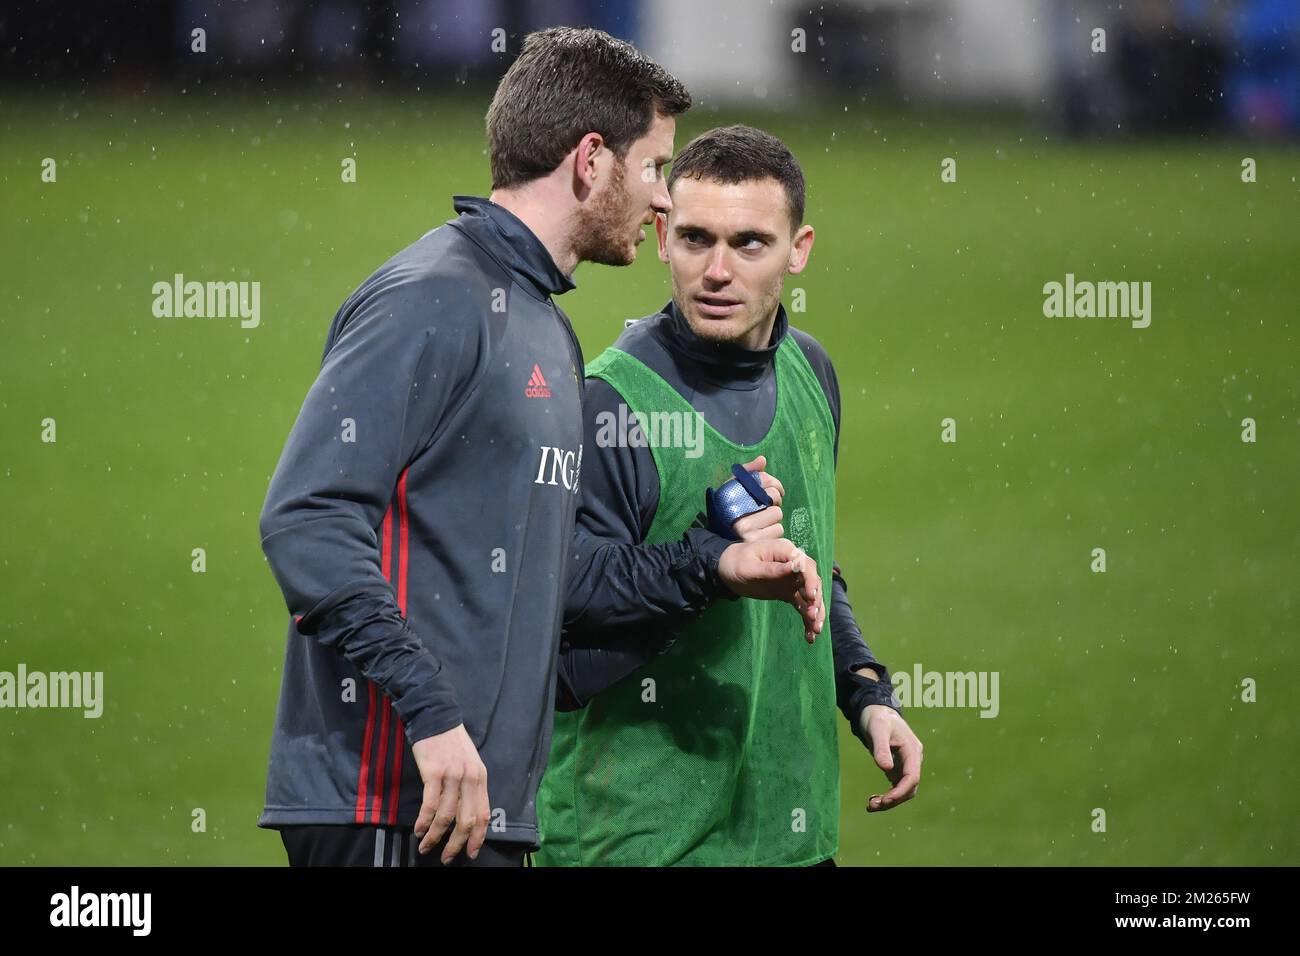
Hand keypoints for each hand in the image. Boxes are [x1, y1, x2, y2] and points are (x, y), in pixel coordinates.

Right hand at [411, 723, 489, 862]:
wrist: (436, 718)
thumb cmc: (452, 743)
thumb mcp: (470, 764)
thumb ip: (470, 787)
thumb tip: (466, 816)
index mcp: (481, 778)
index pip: (483, 814)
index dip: (477, 838)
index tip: (470, 854)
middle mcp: (470, 779)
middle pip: (466, 820)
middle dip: (456, 844)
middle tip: (446, 858)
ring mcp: (452, 776)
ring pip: (446, 816)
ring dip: (435, 836)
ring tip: (425, 846)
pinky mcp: (433, 773)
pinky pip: (430, 805)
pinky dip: (423, 821)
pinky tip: (418, 829)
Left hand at [717, 537, 823, 641]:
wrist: (726, 570)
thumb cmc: (736, 563)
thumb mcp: (749, 567)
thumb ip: (772, 569)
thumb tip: (796, 566)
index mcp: (785, 551)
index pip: (806, 565)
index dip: (811, 581)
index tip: (810, 597)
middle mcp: (793, 564)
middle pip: (812, 582)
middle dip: (816, 601)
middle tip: (812, 618)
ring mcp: (792, 579)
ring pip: (810, 596)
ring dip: (815, 613)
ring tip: (815, 631)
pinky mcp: (788, 592)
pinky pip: (801, 605)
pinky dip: (806, 618)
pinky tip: (809, 634)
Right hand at [733, 456, 786, 540]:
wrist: (720, 539)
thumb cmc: (728, 509)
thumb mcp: (733, 488)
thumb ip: (747, 472)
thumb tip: (762, 460)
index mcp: (734, 501)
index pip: (767, 483)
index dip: (772, 483)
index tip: (769, 487)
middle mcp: (741, 520)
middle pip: (775, 498)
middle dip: (774, 498)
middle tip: (767, 502)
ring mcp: (749, 535)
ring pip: (778, 515)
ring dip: (773, 516)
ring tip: (762, 518)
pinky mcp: (759, 544)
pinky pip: (779, 530)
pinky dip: (774, 529)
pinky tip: (763, 530)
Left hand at [858, 703, 922, 811]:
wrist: (876, 711)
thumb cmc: (877, 718)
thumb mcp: (877, 729)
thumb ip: (881, 748)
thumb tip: (886, 769)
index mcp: (912, 750)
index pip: (912, 777)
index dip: (900, 791)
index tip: (885, 800)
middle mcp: (913, 759)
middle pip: (910, 788)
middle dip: (893, 800)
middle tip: (872, 806)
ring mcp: (906, 765)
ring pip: (904, 790)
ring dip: (890, 801)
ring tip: (870, 805)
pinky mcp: (899, 768)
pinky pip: (897, 786)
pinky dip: (887, 795)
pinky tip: (874, 800)